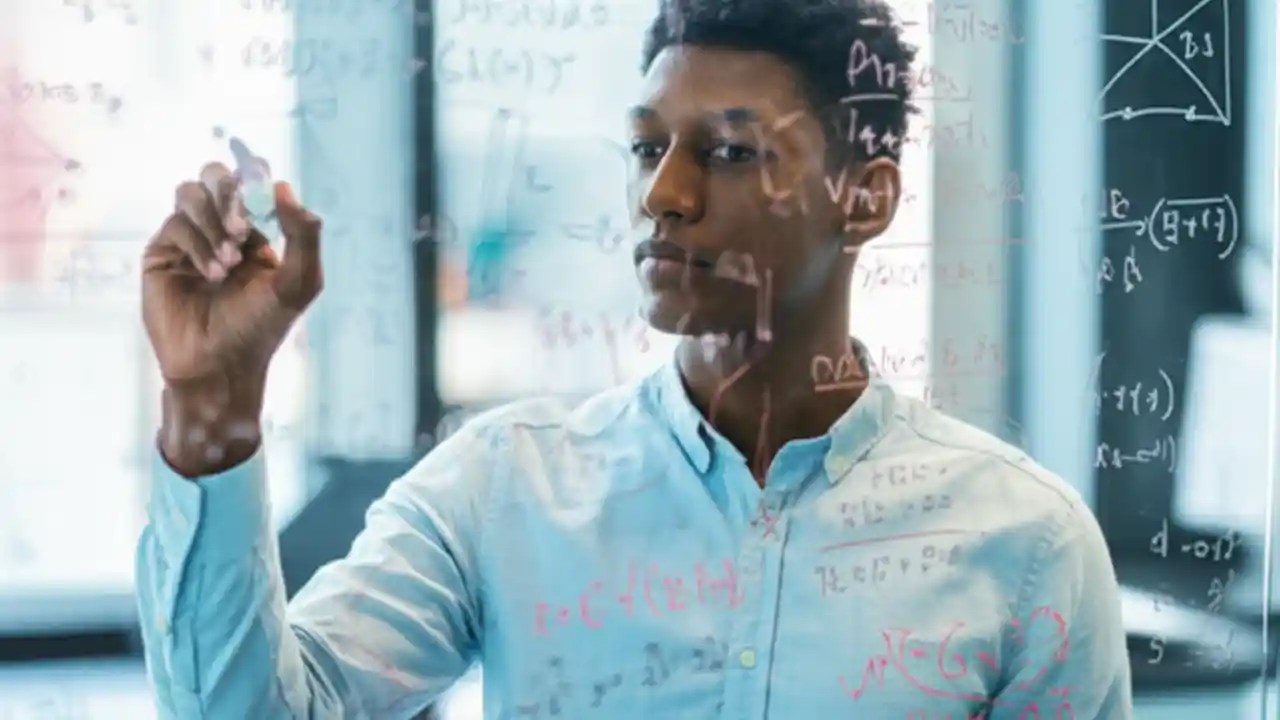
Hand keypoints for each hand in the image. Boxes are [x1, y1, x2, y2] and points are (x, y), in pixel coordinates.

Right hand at [141, 162, 322, 474]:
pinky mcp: (162, 253)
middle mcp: (221, 228)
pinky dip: (197, 245)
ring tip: (229, 264)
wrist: (220, 365)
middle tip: (242, 229)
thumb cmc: (262, 327)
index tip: (262, 199)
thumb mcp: (299, 283)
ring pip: (190, 193)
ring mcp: (189, 239)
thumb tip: (283, 186)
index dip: (255, 180)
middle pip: (215, 175)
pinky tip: (212, 275)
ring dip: (212, 222)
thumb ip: (303, 235)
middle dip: (229, 195)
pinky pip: (174, 224)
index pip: (251, 182)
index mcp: (257, 230)